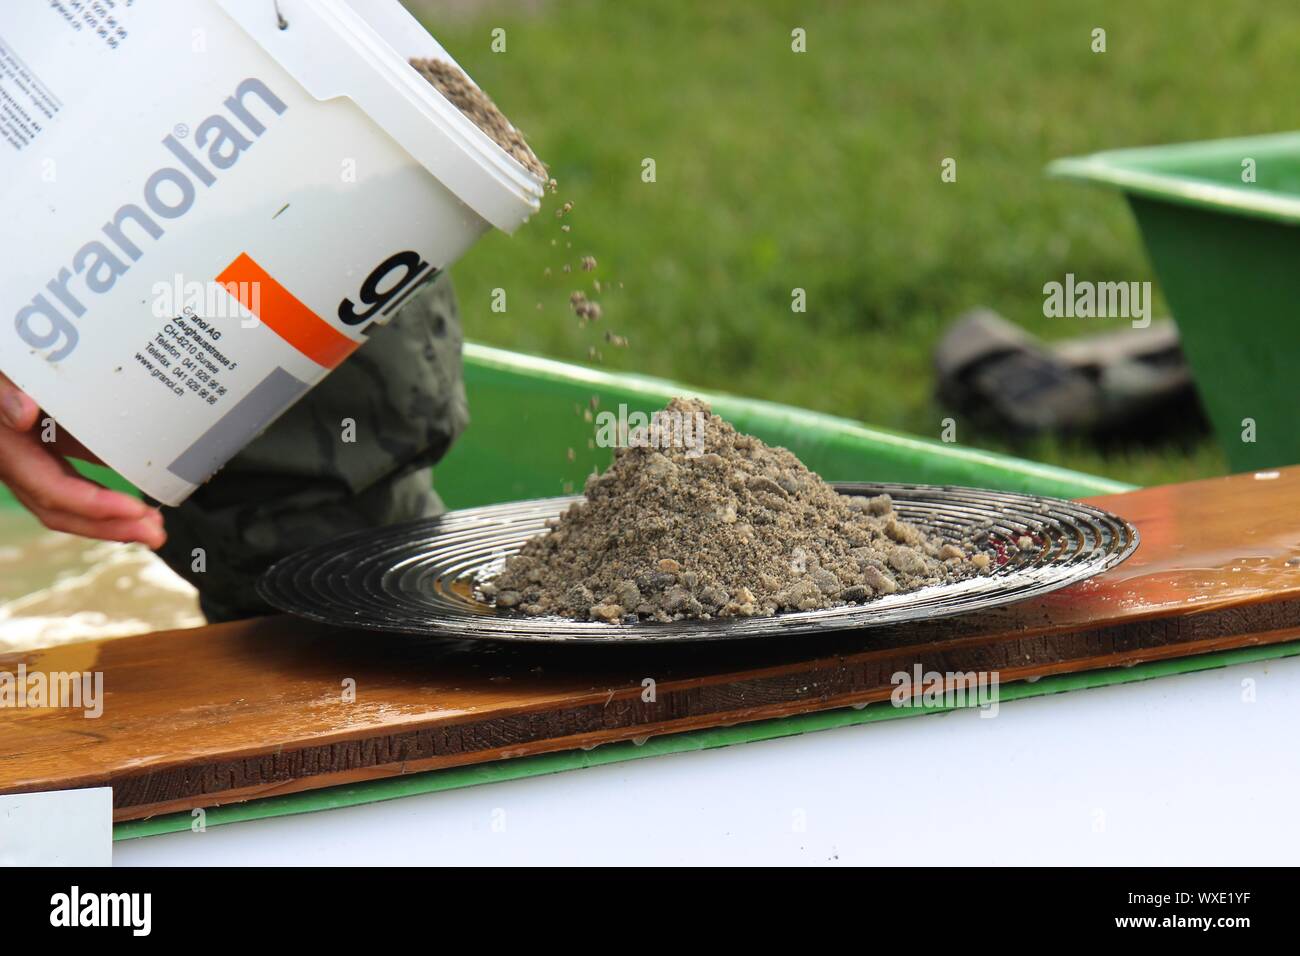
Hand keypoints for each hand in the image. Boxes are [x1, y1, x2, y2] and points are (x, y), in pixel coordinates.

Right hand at [0, 371, 165, 547]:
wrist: (5, 359)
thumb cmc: (6, 366)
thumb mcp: (2, 374)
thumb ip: (5, 393)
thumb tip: (23, 415)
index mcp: (8, 448)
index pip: (51, 490)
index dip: (92, 505)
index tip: (134, 510)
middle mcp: (18, 461)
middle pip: (63, 509)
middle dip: (110, 526)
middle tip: (157, 535)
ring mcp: (33, 456)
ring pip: (71, 499)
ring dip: (112, 517)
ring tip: (154, 525)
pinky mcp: (48, 446)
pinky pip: (76, 478)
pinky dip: (106, 492)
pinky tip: (139, 498)